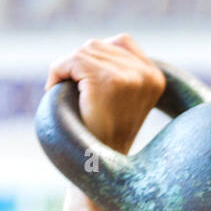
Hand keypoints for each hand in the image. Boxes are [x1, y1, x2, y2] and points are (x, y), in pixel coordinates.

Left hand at [45, 34, 165, 154]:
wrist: (101, 168)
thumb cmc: (105, 135)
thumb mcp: (123, 99)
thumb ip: (121, 69)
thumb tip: (96, 44)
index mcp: (156, 77)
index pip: (121, 42)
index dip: (96, 60)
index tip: (89, 88)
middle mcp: (147, 75)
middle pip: (99, 45)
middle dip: (79, 66)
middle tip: (72, 94)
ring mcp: (130, 77)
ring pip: (84, 51)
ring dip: (67, 70)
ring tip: (68, 96)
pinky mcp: (107, 81)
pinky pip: (72, 60)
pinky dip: (57, 72)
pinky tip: (54, 90)